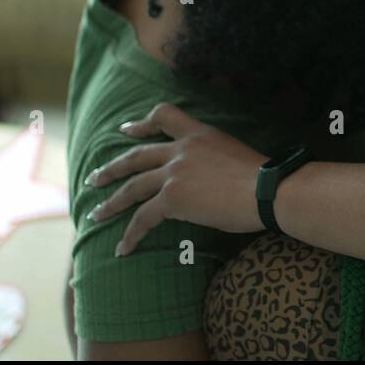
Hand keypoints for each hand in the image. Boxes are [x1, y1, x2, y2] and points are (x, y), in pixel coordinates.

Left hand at [85, 103, 266, 255]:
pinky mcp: (172, 199)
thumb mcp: (235, 153)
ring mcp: (174, 174)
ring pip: (132, 188)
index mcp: (200, 134)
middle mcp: (182, 150)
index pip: (164, 116)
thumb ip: (213, 157)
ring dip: (111, 203)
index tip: (126, 131)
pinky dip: (131, 235)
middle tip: (95, 178)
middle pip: (136, 156)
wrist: (268, 190)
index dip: (141, 124)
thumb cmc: (264, 178)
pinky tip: (124, 249)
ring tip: (96, 214)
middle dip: (112, 168)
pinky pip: (143, 218)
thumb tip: (209, 176)